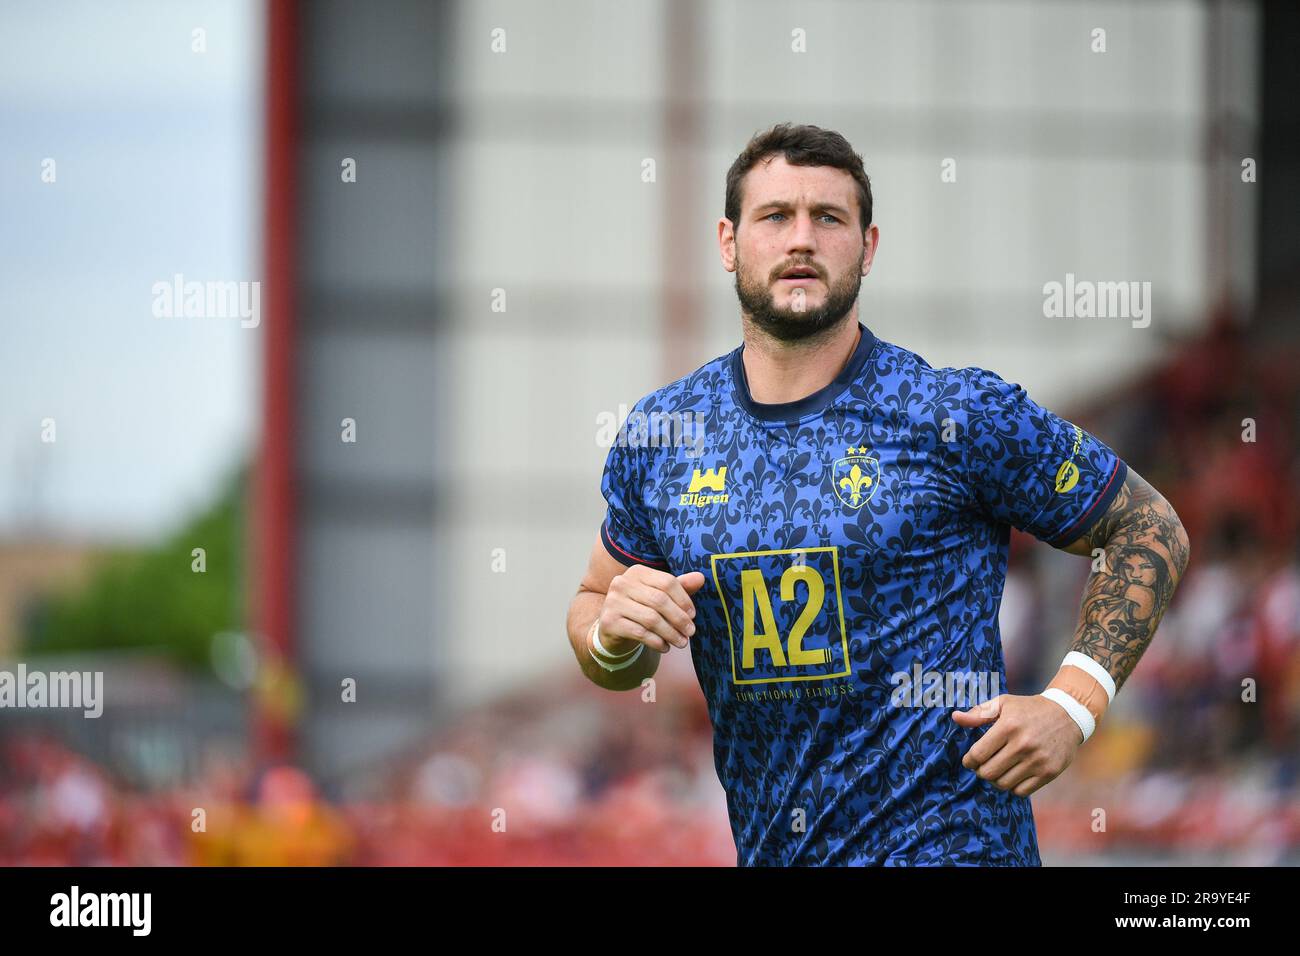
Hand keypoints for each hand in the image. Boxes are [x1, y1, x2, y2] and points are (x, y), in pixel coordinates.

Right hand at [598, 567, 705, 654]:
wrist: (614, 628)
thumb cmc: (642, 608)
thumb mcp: (660, 596)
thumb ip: (680, 587)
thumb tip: (701, 578)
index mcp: (637, 572)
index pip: (667, 582)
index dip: (684, 600)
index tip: (693, 615)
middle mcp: (622, 583)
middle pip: (660, 600)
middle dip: (679, 619)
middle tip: (691, 632)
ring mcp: (613, 602)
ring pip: (651, 619)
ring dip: (670, 633)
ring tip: (681, 642)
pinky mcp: (609, 621)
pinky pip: (640, 633)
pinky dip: (657, 642)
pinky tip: (665, 647)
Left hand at [951, 694, 1081, 796]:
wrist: (1068, 715)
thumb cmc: (1029, 709)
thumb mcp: (1003, 703)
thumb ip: (978, 713)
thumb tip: (955, 718)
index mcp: (1008, 726)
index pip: (978, 754)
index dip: (969, 761)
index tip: (970, 761)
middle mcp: (1023, 745)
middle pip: (989, 772)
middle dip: (981, 771)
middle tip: (982, 766)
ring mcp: (1037, 760)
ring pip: (1003, 784)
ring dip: (996, 780)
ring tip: (997, 770)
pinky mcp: (1049, 772)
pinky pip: (1021, 791)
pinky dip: (1013, 787)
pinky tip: (1013, 775)